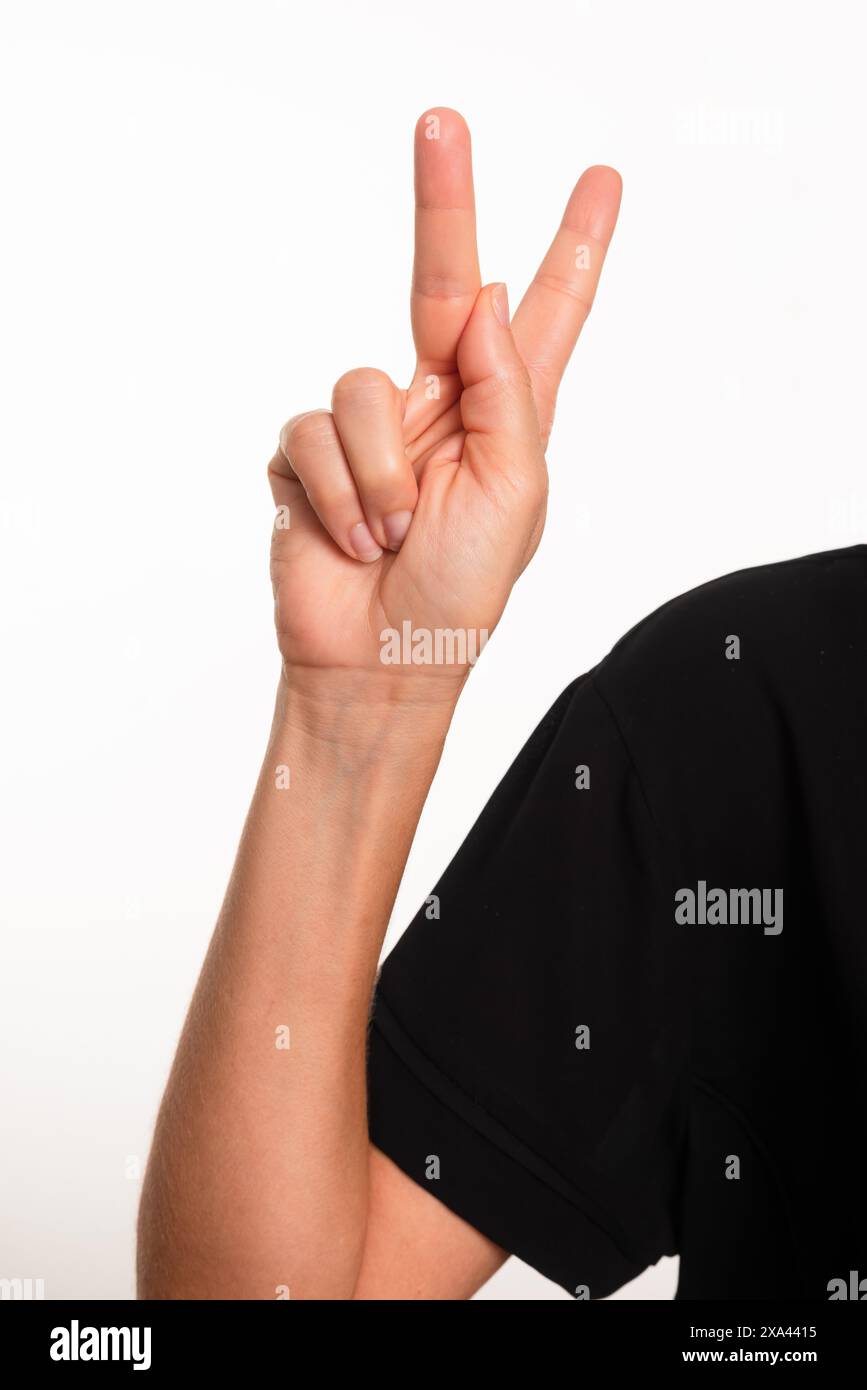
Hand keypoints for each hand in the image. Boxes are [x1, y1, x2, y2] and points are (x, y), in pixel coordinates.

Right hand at [268, 109, 620, 705]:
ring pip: (358, 385)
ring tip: (391, 532)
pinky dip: (338, 493)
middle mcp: (436, 406)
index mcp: (503, 416)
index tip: (601, 184)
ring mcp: (370, 431)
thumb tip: (480, 294)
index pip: (540, 316)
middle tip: (443, 120)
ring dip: (379, 473)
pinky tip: (351, 536)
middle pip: (435, 283)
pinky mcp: (309, 459)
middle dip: (442, 202)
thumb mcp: (515, 490)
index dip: (572, 251)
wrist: (381, 662)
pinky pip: (312, 435)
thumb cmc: (460, 591)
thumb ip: (506, 388)